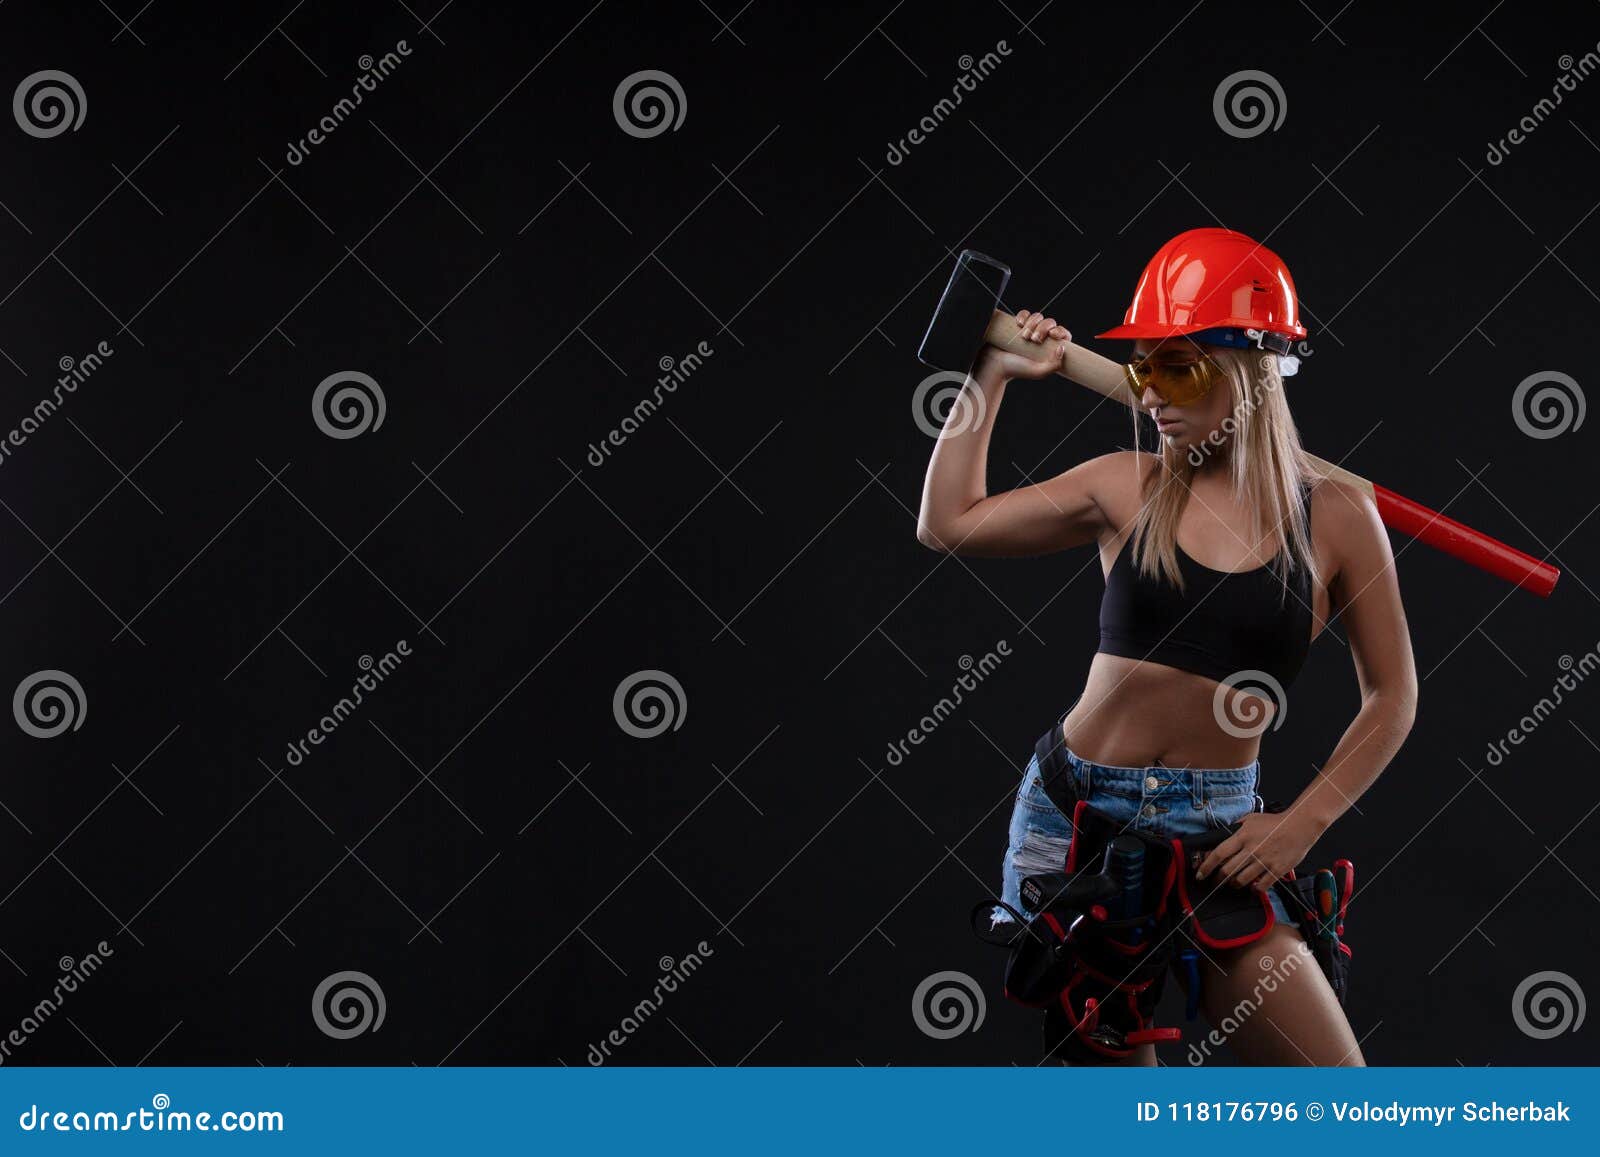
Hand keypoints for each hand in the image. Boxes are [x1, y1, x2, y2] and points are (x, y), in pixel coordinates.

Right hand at [974, 310, 1069, 380]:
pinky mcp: (1016, 325)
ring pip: (1038, 317)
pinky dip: (1023, 316)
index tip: (1053, 335)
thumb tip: (1062, 347)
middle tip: (1033, 340)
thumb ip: (1054, 365)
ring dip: (1032, 323)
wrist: (993, 364)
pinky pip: (1025, 314)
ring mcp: (1028, 330)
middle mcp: (1040, 338)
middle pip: (1049, 322)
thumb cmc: (1015, 370)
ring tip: (1023, 336)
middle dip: (1043, 328)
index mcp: (1049, 348)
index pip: (1062, 334)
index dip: (1060, 331)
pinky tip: (1018, 324)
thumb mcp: (1038, 372)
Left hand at [1195, 810, 1321, 892]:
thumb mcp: (1251, 818)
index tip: (1201, 874)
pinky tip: (1253, 887)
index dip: (1206, 866)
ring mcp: (1264, 861)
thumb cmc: (1275, 822)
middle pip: (1228, 870)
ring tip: (1233, 883)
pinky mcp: (1277, 869)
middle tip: (1216, 881)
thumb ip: (1236, 827)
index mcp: (1242, 836)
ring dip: (1235, 884)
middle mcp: (1252, 850)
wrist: (1300, 826)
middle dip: (1218, 878)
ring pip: (1242, 880)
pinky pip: (1262, 886)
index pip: (1218, 854)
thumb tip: (1223, 835)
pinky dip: (1255, 889)